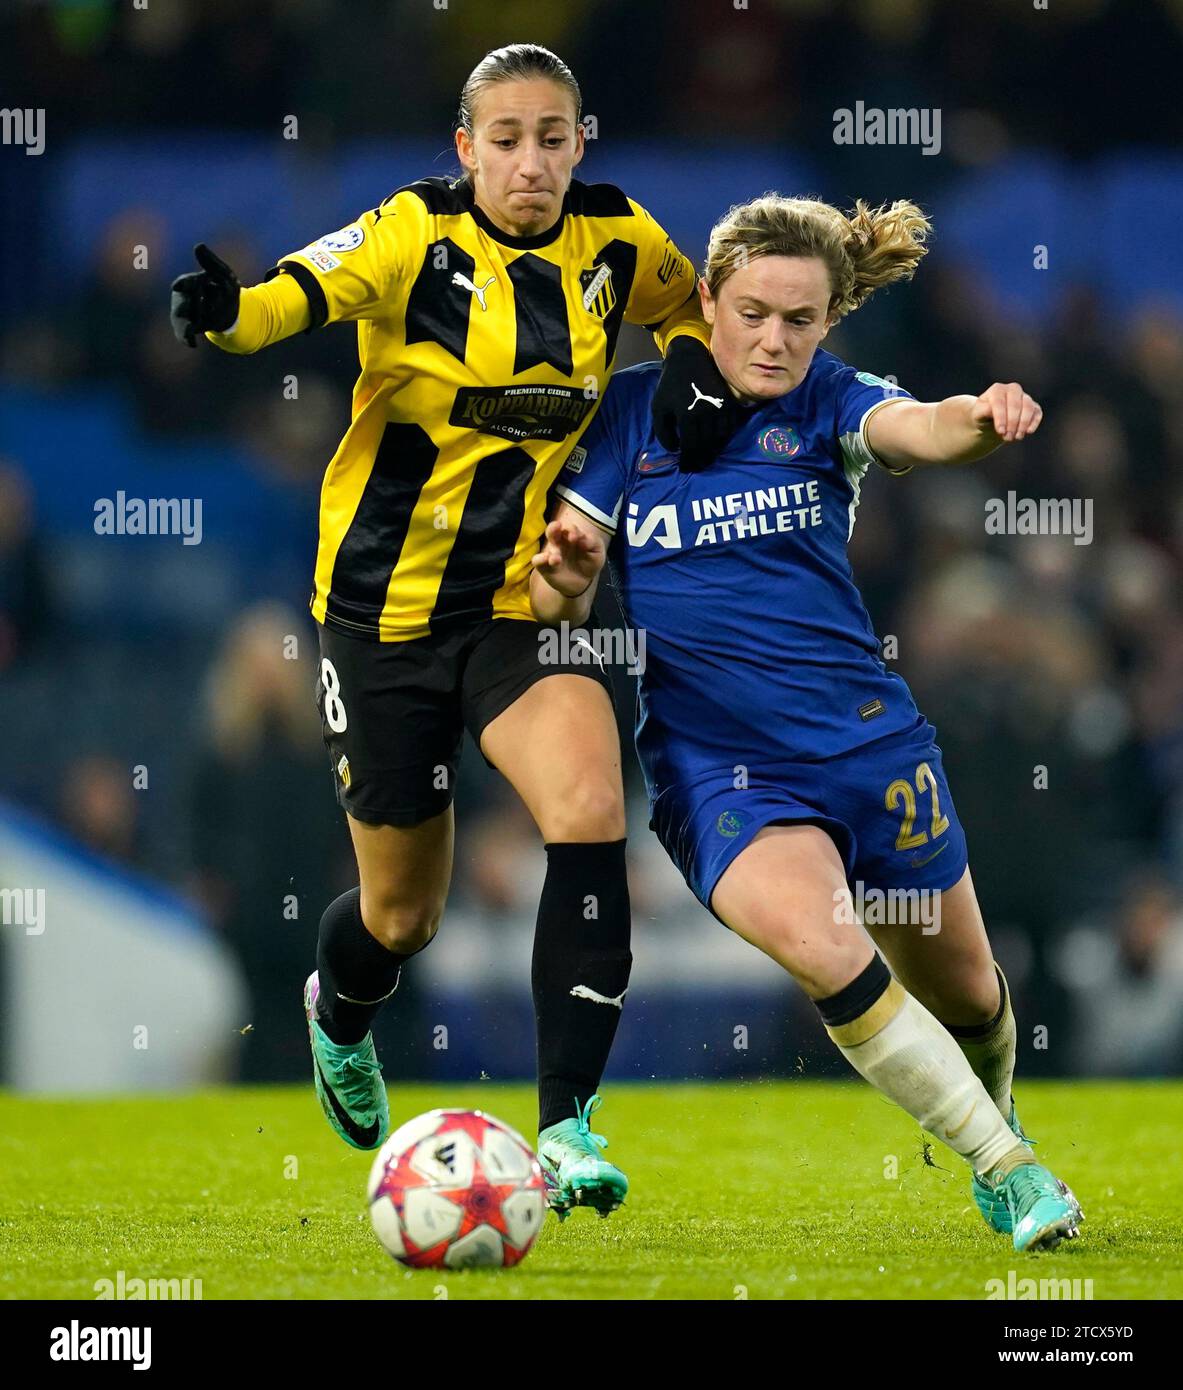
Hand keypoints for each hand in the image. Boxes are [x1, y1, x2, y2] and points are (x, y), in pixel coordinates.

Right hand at [169, 243, 240, 346]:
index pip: (186, 283)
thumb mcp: (221, 273)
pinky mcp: (193, 326)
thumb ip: (209, 262)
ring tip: (187, 330)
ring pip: (182, 319)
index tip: (178, 287)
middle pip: (183, 303)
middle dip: (182, 307)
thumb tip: (198, 246)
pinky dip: (186, 338)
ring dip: (184, 324)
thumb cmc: (223, 285)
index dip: (183, 285)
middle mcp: (186, 298)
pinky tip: (192, 344)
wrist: (231, 307)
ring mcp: (188, 313)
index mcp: (191, 283)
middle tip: (181, 310)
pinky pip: (185, 333)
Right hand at [530, 517, 605, 596]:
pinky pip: (537, 560)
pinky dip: (540, 559)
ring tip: (557, 559)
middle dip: (554, 528)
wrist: (583, 582)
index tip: (576, 537)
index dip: (571, 530)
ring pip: (545, 546)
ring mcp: (551, 553)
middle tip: (558, 529)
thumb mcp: (597, 552)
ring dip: (551, 548)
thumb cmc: (589, 562)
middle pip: (552, 529)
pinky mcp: (544, 566)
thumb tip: (583, 540)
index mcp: (572, 536)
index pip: (569, 528)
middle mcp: (559, 542)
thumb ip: (594, 542)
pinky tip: (548, 562)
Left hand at [651, 337, 747, 470]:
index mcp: (687, 415)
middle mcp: (706, 412)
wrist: (689, 359)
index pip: (691, 447)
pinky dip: (725, 439)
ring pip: (721, 438)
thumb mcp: (658, 408)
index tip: (685, 468)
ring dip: (714, 452)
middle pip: (707, 446)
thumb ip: (663, 432)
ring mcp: (720, 407)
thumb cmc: (670, 385)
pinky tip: (717, 444)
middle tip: (697, 467)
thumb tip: (675, 450)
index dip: (688, 461)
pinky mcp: (729, 402)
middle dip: (702, 460)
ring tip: (707, 459)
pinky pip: (730, 426)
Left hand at [971, 382, 1042, 442]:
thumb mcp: (978, 415)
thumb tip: (991, 410)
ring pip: (1028, 407)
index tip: (1000, 432)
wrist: (990, 421)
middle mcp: (1012, 390)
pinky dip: (1034, 422)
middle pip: (1015, 405)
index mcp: (997, 390)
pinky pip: (1037, 412)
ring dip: (1023, 423)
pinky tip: (1028, 432)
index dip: (1001, 418)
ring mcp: (1024, 397)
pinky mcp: (1033, 406)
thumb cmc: (983, 416)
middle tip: (1008, 438)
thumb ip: (983, 411)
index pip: (1000, 402)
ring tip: (1017, 437)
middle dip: (1012, 423)